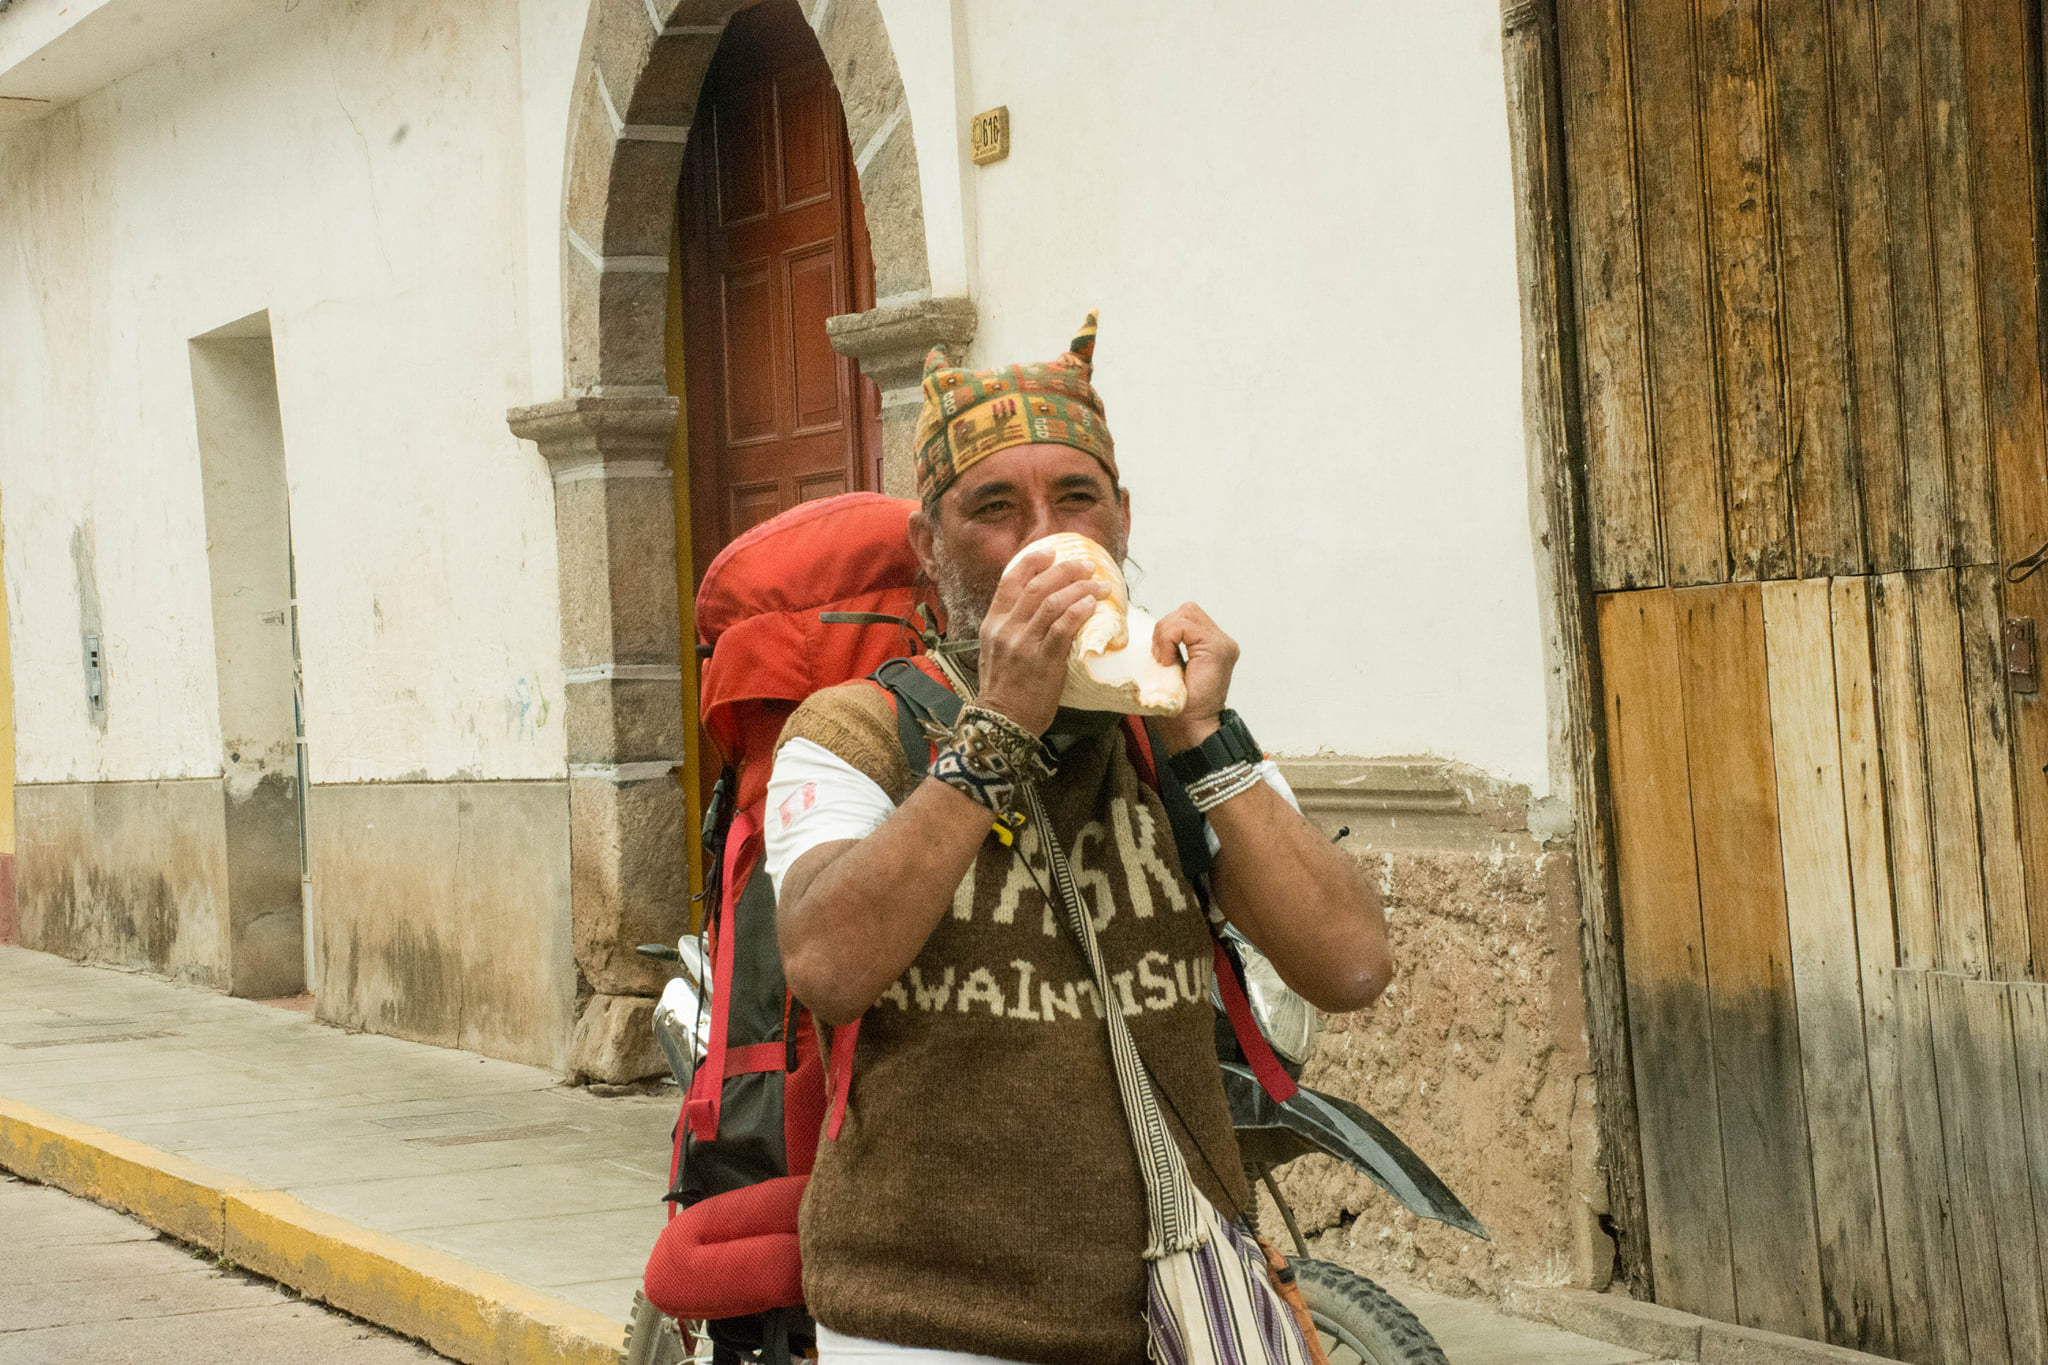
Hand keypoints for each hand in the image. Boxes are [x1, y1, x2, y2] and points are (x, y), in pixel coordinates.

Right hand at [972, 549, 1107, 734]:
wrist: (1003, 722)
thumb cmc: (1005, 688)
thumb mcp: (996, 650)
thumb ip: (1013, 626)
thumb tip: (1039, 606)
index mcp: (993, 622)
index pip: (1010, 580)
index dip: (1032, 561)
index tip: (1052, 550)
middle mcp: (1007, 628)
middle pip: (1038, 586)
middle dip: (1066, 570)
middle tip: (1087, 566)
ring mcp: (1024, 644)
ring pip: (1054, 603)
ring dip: (1081, 589)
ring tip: (1100, 586)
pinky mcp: (1043, 661)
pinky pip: (1064, 628)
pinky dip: (1079, 611)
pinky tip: (1092, 605)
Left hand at [1149, 602, 1236, 752]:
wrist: (1190, 729)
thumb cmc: (1176, 707)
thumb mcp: (1167, 668)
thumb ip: (1166, 646)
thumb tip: (1141, 629)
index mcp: (1211, 645)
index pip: (1185, 616)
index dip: (1166, 630)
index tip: (1160, 657)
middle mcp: (1221, 642)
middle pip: (1187, 610)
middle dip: (1165, 629)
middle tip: (1160, 657)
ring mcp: (1222, 644)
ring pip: (1185, 614)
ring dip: (1166, 635)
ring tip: (1164, 661)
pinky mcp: (1217, 649)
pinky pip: (1185, 625)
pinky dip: (1169, 639)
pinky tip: (1168, 661)